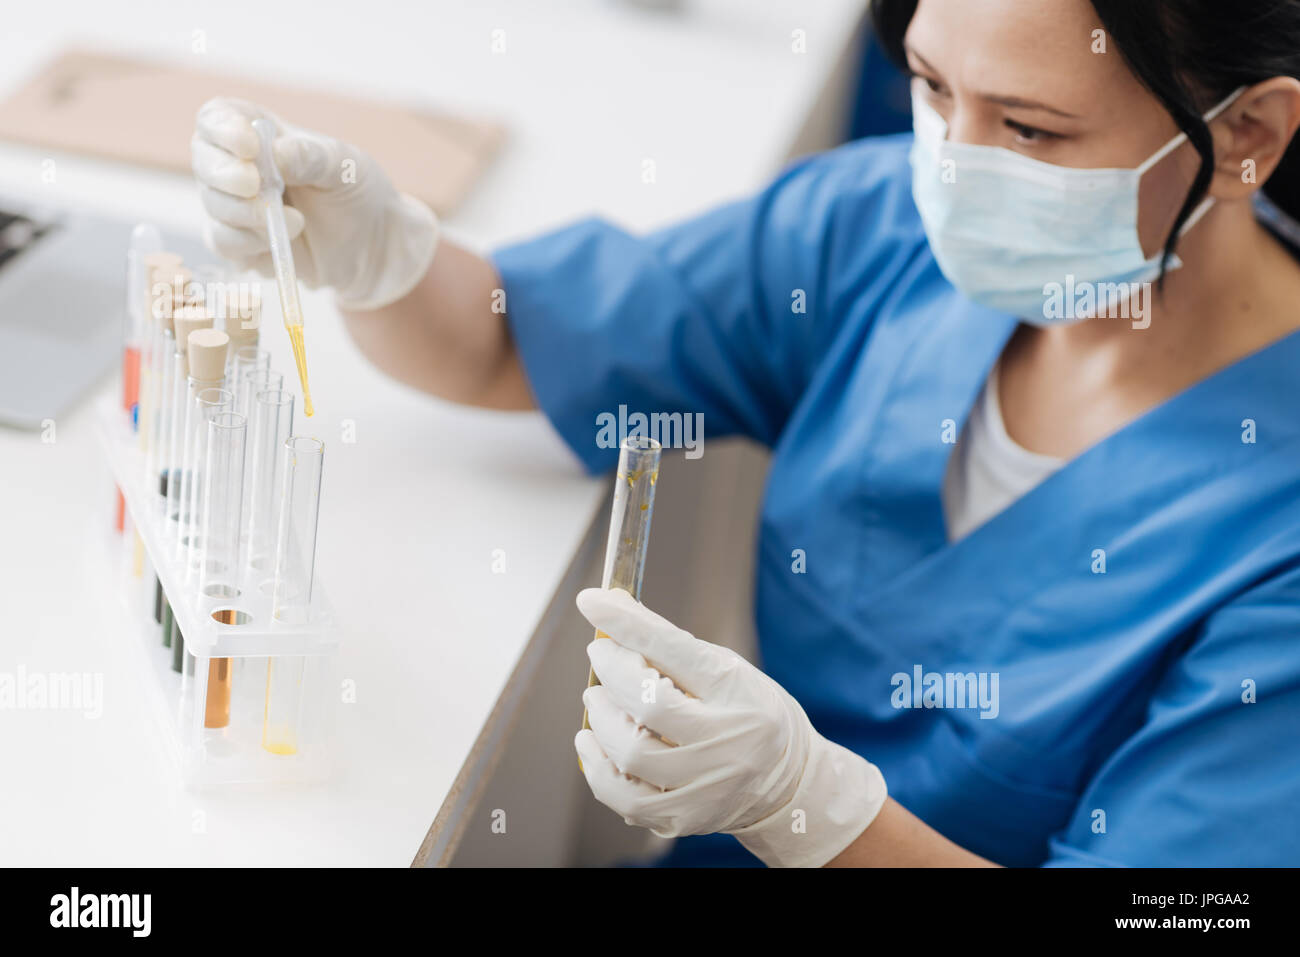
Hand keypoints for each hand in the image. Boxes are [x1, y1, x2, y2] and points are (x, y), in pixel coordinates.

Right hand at [190, 97, 437, 309]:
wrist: (372, 243)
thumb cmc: (355, 191)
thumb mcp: (344, 165)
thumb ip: (310, 156)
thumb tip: (274, 155)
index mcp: (256, 132)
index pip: (216, 119)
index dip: (223, 130)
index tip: (249, 147)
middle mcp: (236, 166)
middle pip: (203, 160)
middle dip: (226, 176)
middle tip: (257, 186)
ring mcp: (233, 206)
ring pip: (213, 207)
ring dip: (247, 215)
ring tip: (296, 221)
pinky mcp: (240, 245)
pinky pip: (224, 244)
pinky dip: (250, 243)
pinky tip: (283, 241)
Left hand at [574, 588, 886, 866]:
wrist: (788, 780)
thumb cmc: (747, 710)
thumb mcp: (723, 667)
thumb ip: (666, 643)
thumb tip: (610, 608)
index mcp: (737, 690)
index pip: (676, 650)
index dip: (628, 626)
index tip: (592, 603)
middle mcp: (729, 740)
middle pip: (649, 706)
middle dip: (610, 677)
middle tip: (601, 661)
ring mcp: (709, 785)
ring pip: (632, 755)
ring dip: (599, 722)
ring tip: (596, 703)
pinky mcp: (688, 817)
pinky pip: (627, 799)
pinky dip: (599, 769)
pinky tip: (593, 745)